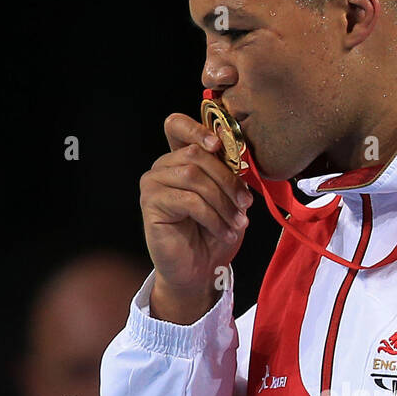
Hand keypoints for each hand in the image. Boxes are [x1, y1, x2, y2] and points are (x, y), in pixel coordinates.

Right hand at [142, 113, 253, 320]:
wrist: (200, 270)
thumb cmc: (214, 233)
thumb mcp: (228, 199)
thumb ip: (228, 173)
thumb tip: (238, 155)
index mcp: (181, 159)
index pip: (177, 126)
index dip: (197, 128)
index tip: (218, 145)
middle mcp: (164, 167)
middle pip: (196, 154)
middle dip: (228, 180)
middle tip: (246, 204)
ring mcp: (153, 184)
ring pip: (193, 176)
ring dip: (222, 201)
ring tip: (238, 223)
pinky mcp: (150, 204)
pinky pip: (188, 200)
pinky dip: (213, 217)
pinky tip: (224, 231)